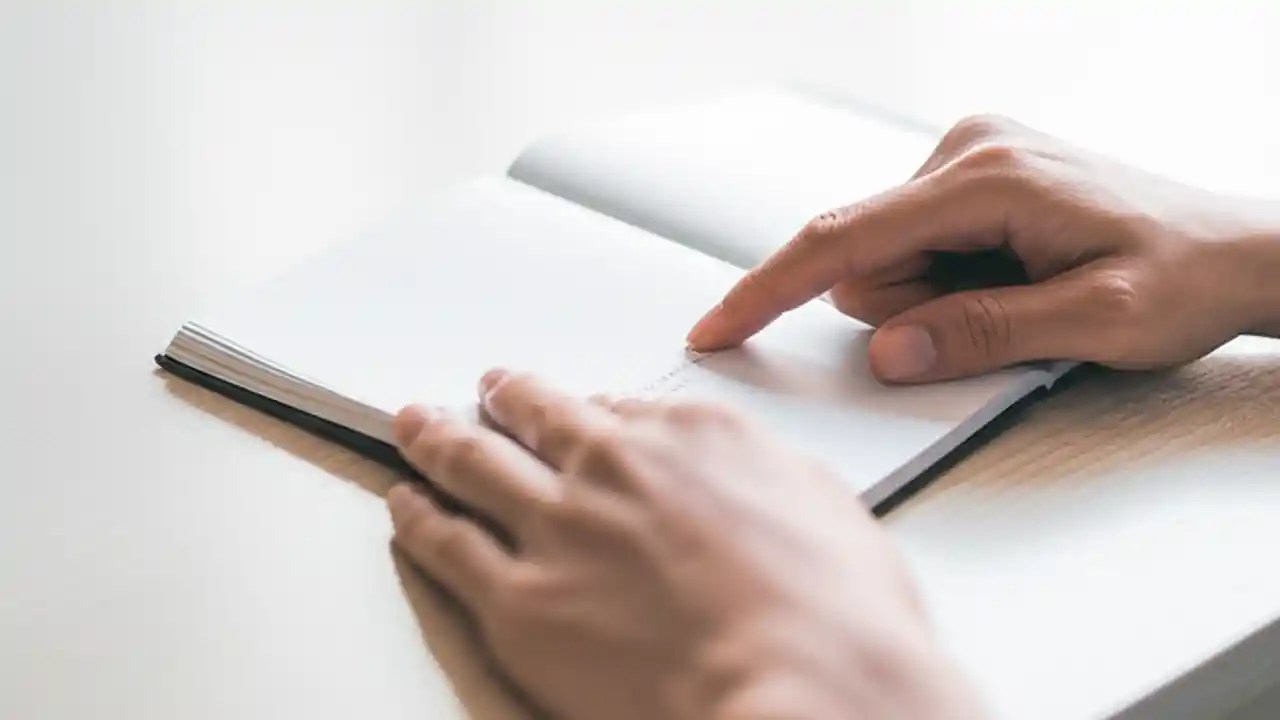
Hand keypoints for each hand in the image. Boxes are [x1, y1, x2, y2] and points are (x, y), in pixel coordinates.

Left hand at [386, 371, 984, 719]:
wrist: (808, 688)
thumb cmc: (837, 614)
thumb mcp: (824, 505)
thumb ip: (762, 474)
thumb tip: (740, 476)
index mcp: (692, 435)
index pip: (618, 409)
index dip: (587, 413)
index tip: (574, 414)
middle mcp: (615, 464)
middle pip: (534, 415)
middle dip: (502, 398)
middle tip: (483, 390)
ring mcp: (559, 526)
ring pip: (472, 464)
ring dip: (436, 439)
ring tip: (413, 425)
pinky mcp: (519, 598)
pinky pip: (444, 542)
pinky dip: (416, 516)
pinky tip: (404, 505)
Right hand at [687, 114, 1279, 382]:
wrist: (1237, 250)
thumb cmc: (1183, 277)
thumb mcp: (1096, 325)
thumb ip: (985, 335)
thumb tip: (888, 350)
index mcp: (987, 177)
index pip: (844, 239)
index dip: (771, 290)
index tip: (718, 328)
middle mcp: (965, 150)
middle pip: (865, 255)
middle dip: (908, 310)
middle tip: (1002, 319)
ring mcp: (967, 159)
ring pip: (887, 256)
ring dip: (931, 298)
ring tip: (1020, 296)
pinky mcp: (971, 177)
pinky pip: (913, 245)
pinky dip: (945, 280)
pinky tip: (1011, 278)